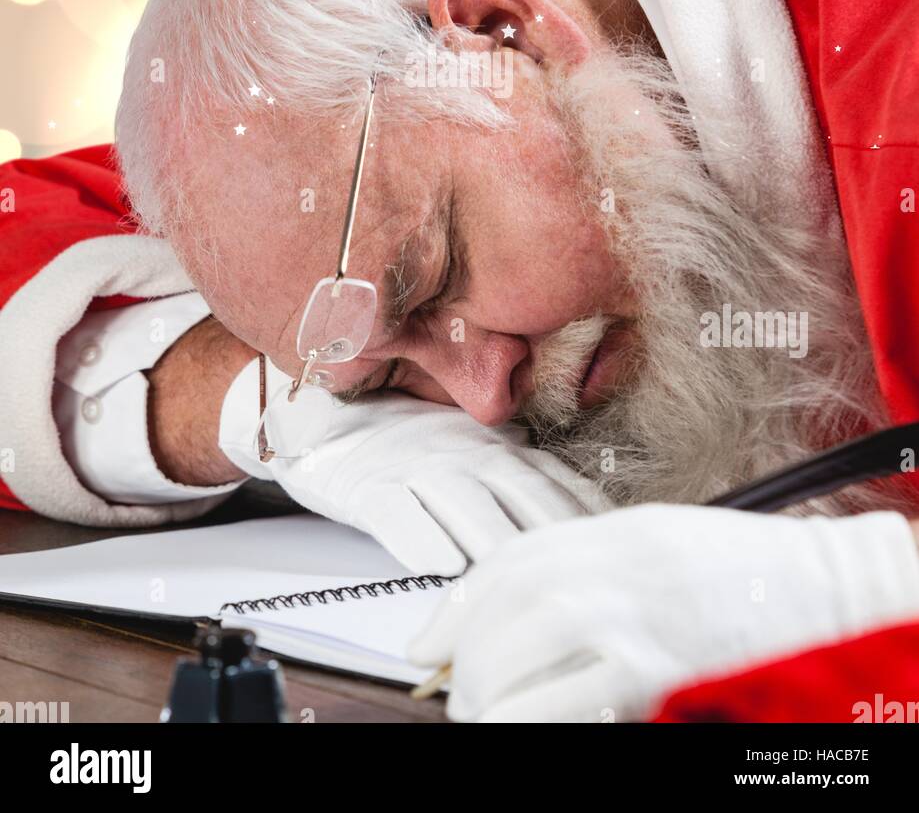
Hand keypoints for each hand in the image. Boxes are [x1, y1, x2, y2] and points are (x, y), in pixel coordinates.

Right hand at [218, 359, 607, 574]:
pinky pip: (394, 511)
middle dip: (552, 530)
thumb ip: (518, 472)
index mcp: (491, 444)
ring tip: (520, 572)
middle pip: (515, 491)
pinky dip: (418, 535)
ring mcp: (413, 465)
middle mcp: (459, 450)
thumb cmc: (406, 442)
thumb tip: (580, 506)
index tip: (614, 540)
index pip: (549, 477)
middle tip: (581, 567)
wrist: (326, 419)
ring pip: (461, 503)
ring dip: (493, 538)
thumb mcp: (469, 447)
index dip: (582, 509)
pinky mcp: (367, 485)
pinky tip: (439, 563)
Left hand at [407, 503, 918, 721]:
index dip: (454, 608)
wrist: (828, 594)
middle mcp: (613, 568)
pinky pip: (568, 706)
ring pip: (524, 659)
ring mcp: (634, 619)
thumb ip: (593, 569)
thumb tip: (526, 611)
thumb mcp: (660, 546)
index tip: (425, 646)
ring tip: (485, 720)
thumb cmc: (750, 575)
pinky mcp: (656, 672)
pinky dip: (534, 723)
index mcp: (612, 534)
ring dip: (490, 700)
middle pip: (505, 614)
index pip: (508, 564)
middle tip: (457, 698)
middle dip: (467, 663)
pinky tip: (526, 730)